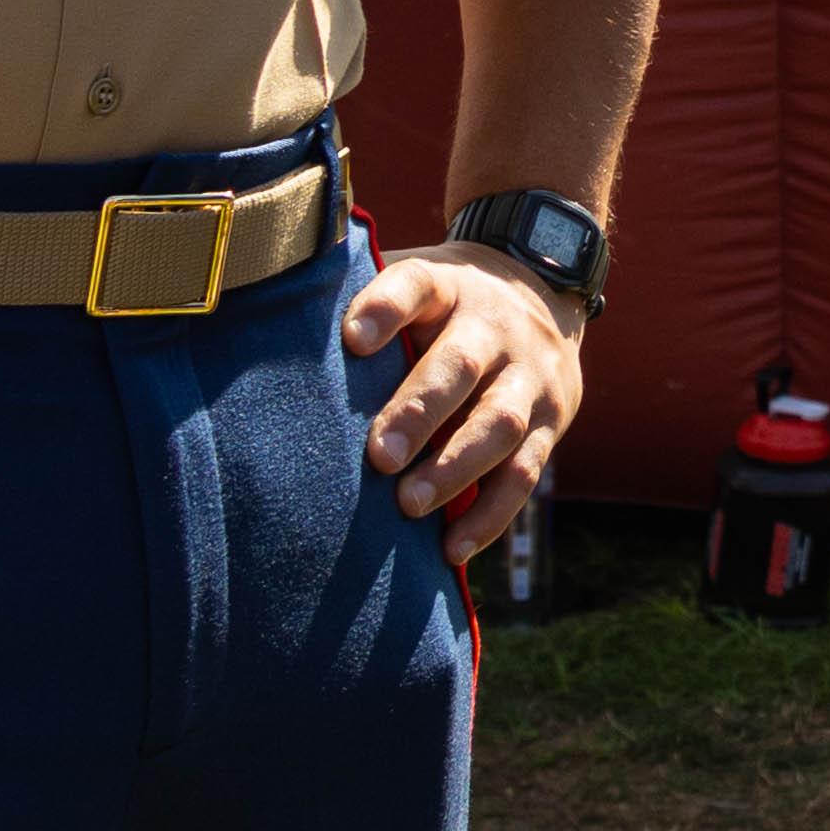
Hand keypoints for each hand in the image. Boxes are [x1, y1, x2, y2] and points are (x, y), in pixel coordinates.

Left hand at [345, 241, 583, 565]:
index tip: (351, 339)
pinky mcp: (553, 422)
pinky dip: (489, 516)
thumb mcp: (420, 282)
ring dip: (454, 468)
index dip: (387, 308)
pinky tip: (451, 548)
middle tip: (379, 456)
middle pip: (461, 365)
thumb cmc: (447, 306)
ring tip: (409, 506)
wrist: (546, 291)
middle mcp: (495, 327)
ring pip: (500, 423)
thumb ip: (366, 304)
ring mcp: (530, 375)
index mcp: (449, 287)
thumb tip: (275, 325)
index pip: (418, 285)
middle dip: (419, 411)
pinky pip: (525, 473)